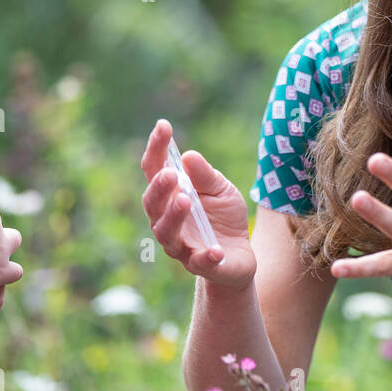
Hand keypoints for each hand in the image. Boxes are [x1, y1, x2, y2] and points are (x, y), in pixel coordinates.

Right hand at [140, 119, 256, 289]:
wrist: (238, 255)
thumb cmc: (223, 216)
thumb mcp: (221, 189)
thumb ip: (206, 176)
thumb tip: (188, 156)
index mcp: (171, 195)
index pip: (156, 170)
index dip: (156, 148)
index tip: (163, 126)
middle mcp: (167, 220)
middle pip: (153, 204)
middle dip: (159, 188)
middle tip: (170, 174)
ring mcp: (180, 244)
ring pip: (166, 233)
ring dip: (173, 217)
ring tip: (185, 201)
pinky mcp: (199, 265)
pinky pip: (198, 262)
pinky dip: (205, 257)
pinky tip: (215, 250)